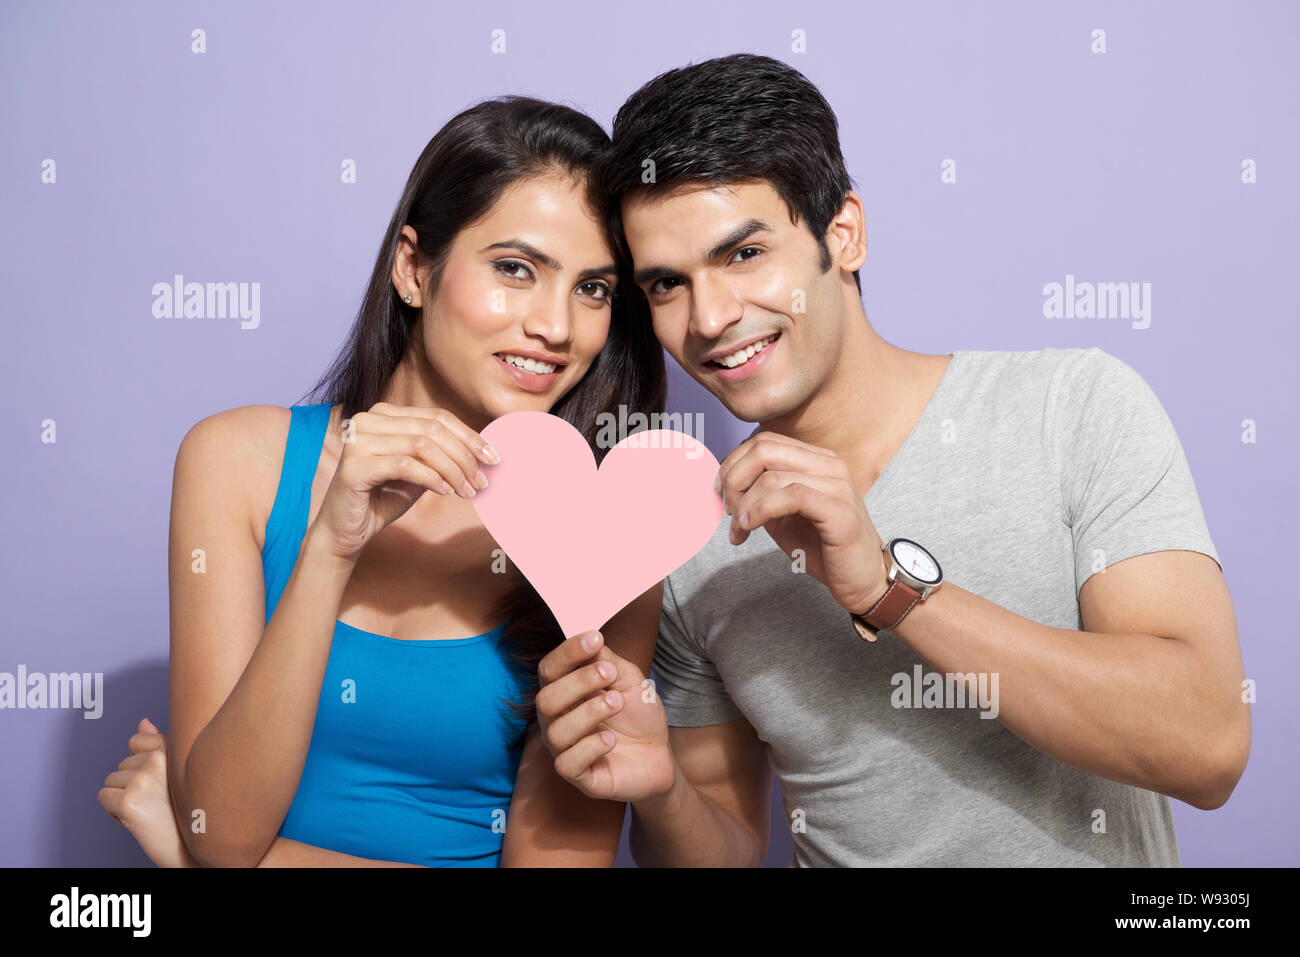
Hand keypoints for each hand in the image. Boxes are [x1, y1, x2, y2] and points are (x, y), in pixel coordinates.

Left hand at [97, 718, 198, 867]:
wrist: (194, 848)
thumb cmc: (188, 812)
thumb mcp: (178, 772)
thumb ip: (159, 744)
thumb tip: (143, 723)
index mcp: (174, 749)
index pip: (136, 740)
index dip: (142, 764)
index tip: (161, 782)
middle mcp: (159, 760)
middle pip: (122, 763)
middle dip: (133, 784)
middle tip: (157, 802)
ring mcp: (142, 780)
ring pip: (112, 780)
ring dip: (124, 797)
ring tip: (150, 810)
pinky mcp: (127, 801)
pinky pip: (104, 797)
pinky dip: (114, 811)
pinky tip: (137, 818)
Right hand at [312, 402, 500, 561]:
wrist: (346, 530)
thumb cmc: (384, 497)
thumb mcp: (420, 471)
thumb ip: (443, 456)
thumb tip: (484, 453)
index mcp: (384, 414)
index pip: (437, 417)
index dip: (469, 437)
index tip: (493, 459)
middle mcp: (368, 420)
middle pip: (432, 429)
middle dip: (464, 456)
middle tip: (482, 482)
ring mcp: (357, 439)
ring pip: (422, 445)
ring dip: (452, 470)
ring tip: (467, 491)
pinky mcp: (353, 465)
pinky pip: (405, 465)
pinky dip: (431, 479)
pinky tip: (445, 492)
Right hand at [534, 631, 674, 801]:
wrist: (659, 754)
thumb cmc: (638, 715)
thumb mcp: (628, 680)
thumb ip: (607, 661)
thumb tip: (591, 640)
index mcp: (564, 692)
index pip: (549, 669)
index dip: (568, 653)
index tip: (595, 639)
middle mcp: (556, 720)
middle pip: (546, 699)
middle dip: (579, 682)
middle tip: (610, 674)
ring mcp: (564, 749)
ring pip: (556, 731)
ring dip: (590, 712)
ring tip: (617, 703)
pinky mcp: (578, 776)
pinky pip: (567, 763)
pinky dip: (590, 747)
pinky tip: (611, 740)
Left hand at [717, 432, 887, 614]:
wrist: (863, 580)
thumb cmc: (824, 548)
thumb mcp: (784, 516)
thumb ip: (761, 495)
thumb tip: (725, 485)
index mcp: (817, 460)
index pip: (764, 441)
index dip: (733, 463)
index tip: (720, 491)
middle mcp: (830, 465)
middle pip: (764, 450)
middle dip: (733, 479)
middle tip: (727, 509)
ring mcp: (838, 485)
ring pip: (772, 476)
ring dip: (744, 504)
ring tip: (738, 529)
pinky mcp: (840, 510)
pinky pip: (791, 497)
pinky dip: (761, 511)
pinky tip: (750, 527)